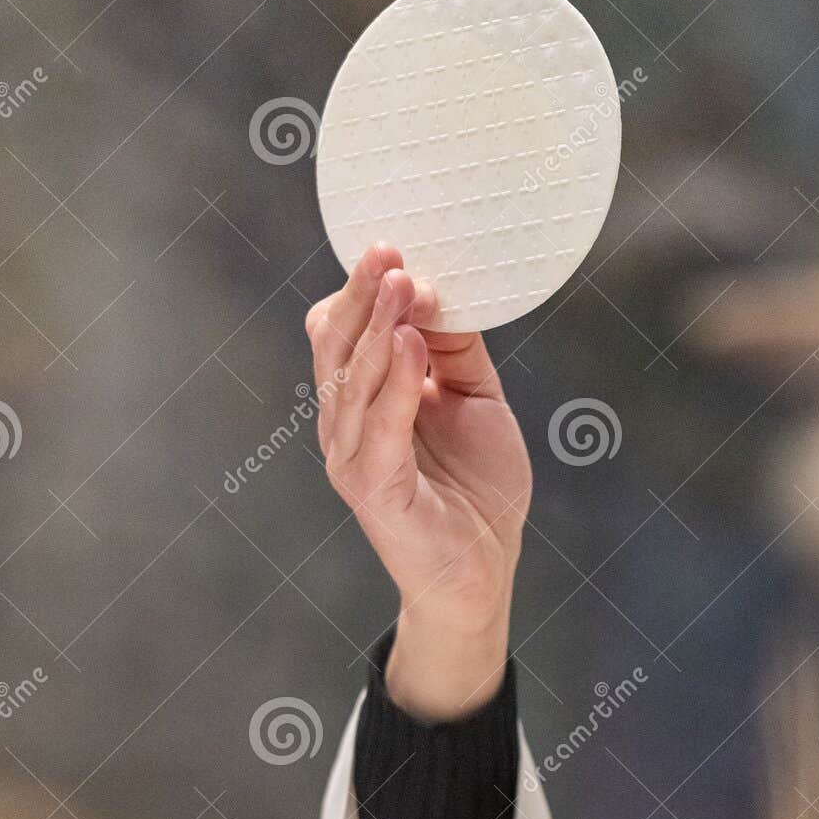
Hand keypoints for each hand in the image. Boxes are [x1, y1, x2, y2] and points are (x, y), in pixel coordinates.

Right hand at [307, 245, 531, 718]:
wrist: (482, 571)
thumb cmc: (474, 488)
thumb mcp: (474, 399)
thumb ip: (455, 349)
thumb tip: (440, 288)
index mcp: (362, 399)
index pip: (343, 331)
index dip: (364, 289)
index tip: (395, 246)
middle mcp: (345, 424)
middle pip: (336, 345)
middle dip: (361, 294)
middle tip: (386, 250)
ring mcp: (352, 457)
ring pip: (349, 379)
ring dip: (375, 326)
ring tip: (402, 283)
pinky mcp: (373, 489)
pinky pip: (379, 427)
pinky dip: (393, 384)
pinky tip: (411, 345)